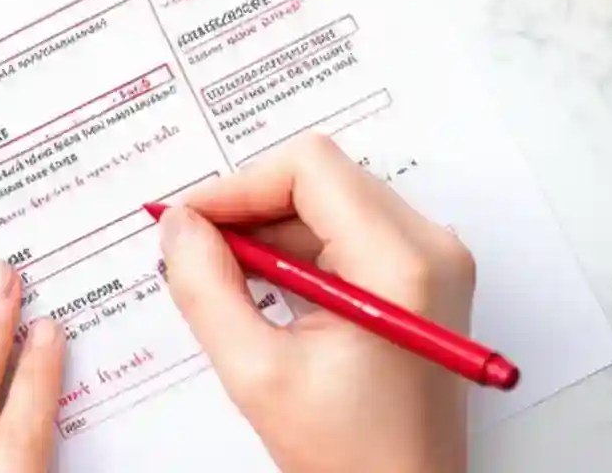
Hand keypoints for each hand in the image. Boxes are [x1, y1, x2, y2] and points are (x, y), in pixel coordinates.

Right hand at [158, 133, 475, 472]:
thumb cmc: (352, 456)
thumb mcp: (258, 373)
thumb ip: (208, 289)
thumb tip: (179, 226)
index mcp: (401, 264)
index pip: (310, 168)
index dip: (238, 186)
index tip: (191, 222)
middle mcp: (431, 248)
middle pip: (322, 178)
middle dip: (250, 206)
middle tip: (196, 249)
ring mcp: (433, 262)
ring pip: (332, 200)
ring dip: (271, 228)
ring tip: (226, 277)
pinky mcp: (423, 279)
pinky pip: (350, 231)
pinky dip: (298, 247)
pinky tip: (265, 288)